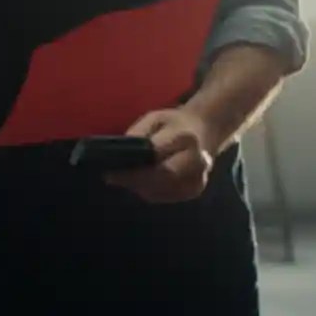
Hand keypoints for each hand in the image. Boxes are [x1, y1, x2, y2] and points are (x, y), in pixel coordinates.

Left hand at [103, 109, 220, 203]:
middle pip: (161, 179)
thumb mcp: (153, 119)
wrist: (204, 131)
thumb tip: (121, 154)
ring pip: (161, 191)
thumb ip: (138, 134)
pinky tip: (140, 183)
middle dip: (133, 180)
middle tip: (112, 178)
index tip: (110, 171)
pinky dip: (149, 191)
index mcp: (185, 138)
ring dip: (139, 187)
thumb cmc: (174, 123)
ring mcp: (198, 179)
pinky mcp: (195, 191)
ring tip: (123, 178)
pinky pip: (166, 196)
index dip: (133, 168)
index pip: (156, 158)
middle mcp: (197, 161)